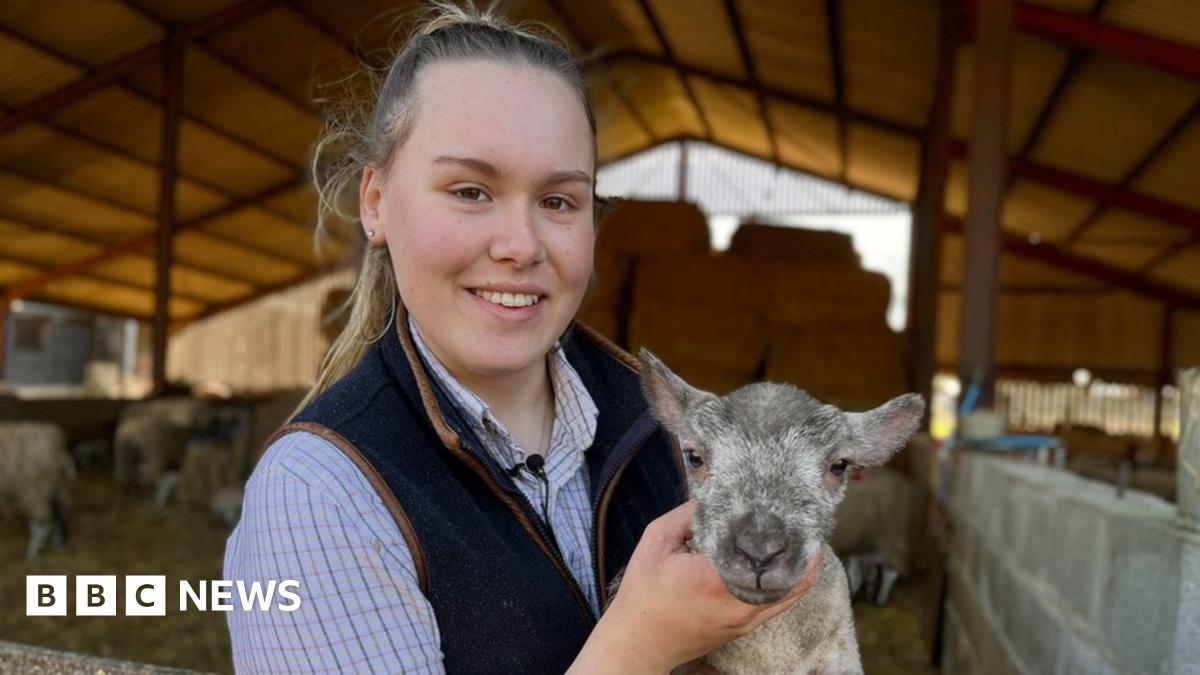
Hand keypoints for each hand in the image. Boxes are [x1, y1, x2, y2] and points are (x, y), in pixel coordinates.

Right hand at [568, 501, 820, 673]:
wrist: (640, 642)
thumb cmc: (643, 592)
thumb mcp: (657, 541)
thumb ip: (688, 514)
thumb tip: (716, 494)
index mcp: (717, 575)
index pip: (764, 543)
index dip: (782, 523)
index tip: (788, 502)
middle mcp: (740, 600)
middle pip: (790, 567)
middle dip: (801, 542)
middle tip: (804, 516)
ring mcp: (746, 618)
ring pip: (794, 589)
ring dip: (803, 563)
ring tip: (805, 536)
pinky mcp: (746, 628)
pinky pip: (782, 603)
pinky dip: (793, 582)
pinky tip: (792, 563)